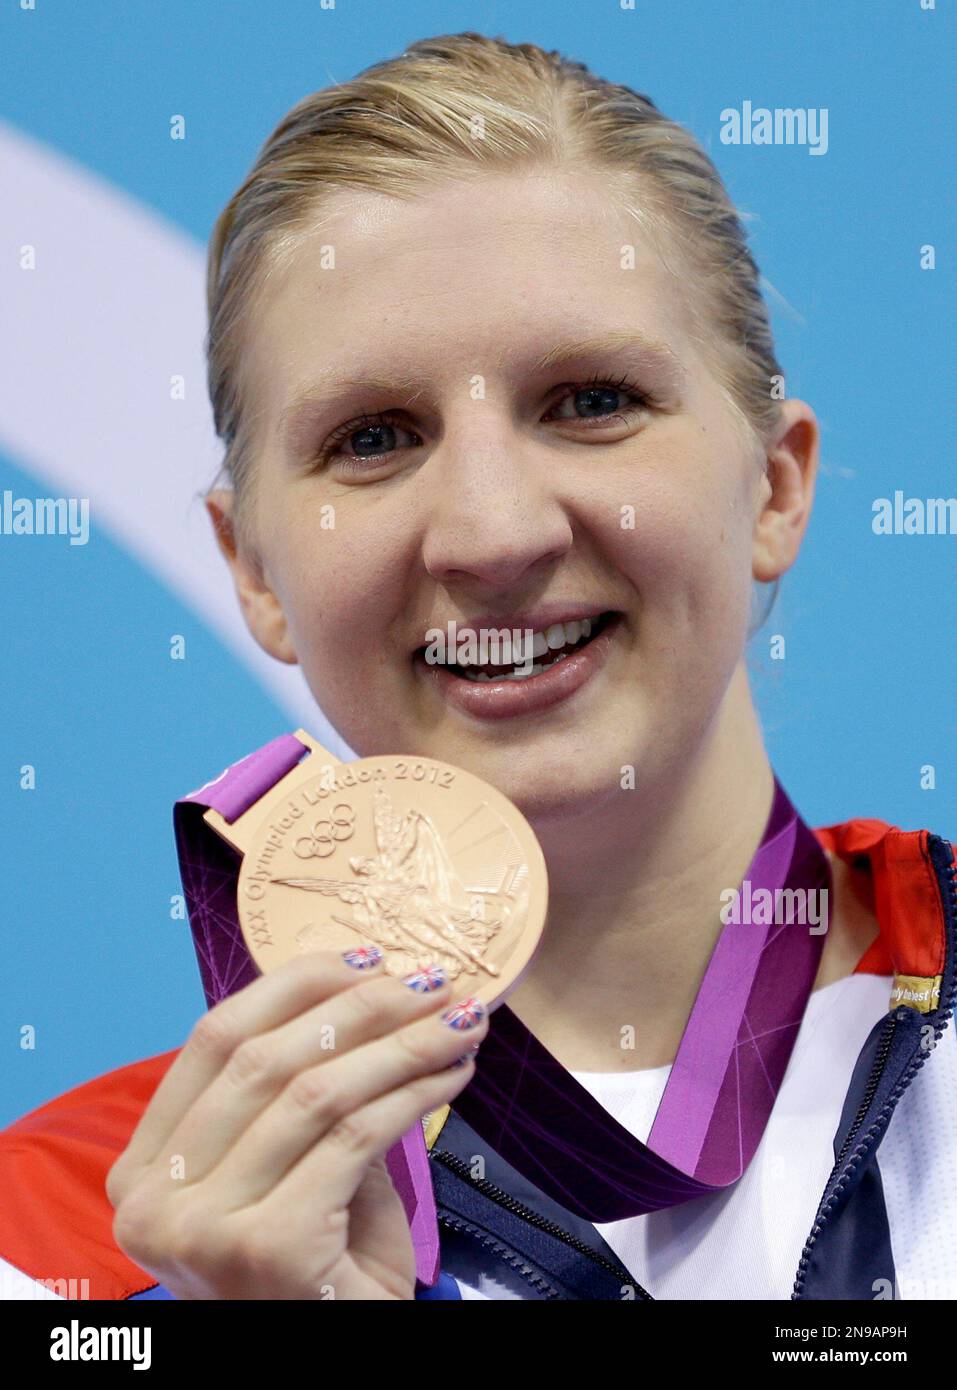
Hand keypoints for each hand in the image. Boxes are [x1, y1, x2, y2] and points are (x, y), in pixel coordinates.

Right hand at [106, 948, 486, 1298]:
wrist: (334, 1362)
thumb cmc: (316, 1270)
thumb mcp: (287, 1170)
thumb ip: (299, 1092)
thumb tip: (367, 985)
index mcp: (142, 1170)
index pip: (212, 1041)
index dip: (291, 986)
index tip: (362, 957)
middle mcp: (154, 1201)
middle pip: (265, 1059)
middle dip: (359, 1007)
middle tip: (429, 982)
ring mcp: (203, 1229)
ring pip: (317, 1092)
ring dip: (402, 1043)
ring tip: (457, 1021)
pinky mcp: (268, 1248)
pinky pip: (356, 1136)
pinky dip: (414, 1092)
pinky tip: (453, 1075)